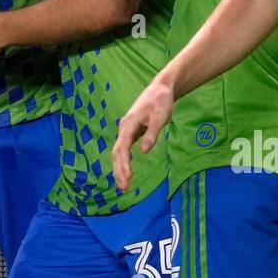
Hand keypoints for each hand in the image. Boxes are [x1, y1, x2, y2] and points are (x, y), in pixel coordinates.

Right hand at [111, 76, 174, 191]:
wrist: (160, 89)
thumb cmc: (161, 102)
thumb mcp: (160, 117)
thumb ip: (152, 134)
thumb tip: (144, 152)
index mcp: (129, 124)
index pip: (122, 148)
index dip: (124, 164)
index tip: (128, 178)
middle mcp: (124, 128)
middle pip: (116, 152)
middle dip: (119, 171)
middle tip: (124, 188)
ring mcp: (126, 130)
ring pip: (118, 152)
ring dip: (119, 168)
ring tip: (124, 185)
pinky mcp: (131, 132)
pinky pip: (123, 149)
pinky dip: (123, 162)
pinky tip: (126, 172)